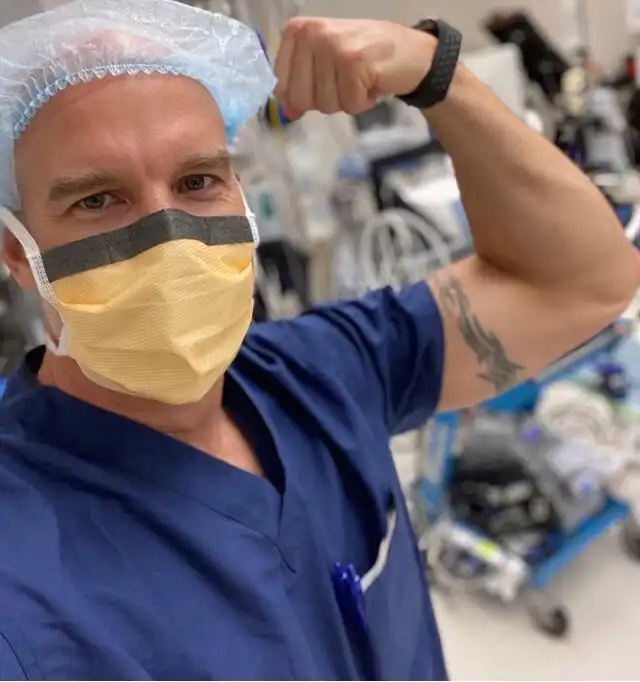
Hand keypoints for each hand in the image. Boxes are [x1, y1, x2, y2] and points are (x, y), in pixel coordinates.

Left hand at [273, 17, 436, 119]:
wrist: (411, 52)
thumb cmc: (365, 58)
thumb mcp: (325, 65)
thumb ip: (301, 84)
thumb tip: (288, 112)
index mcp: (299, 31)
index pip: (282, 85)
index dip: (303, 95)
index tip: (323, 82)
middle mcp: (312, 33)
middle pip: (301, 98)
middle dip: (326, 100)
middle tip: (346, 81)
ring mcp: (333, 47)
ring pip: (325, 105)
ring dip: (347, 101)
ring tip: (360, 79)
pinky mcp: (354, 63)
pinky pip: (349, 105)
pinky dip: (363, 102)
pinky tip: (372, 82)